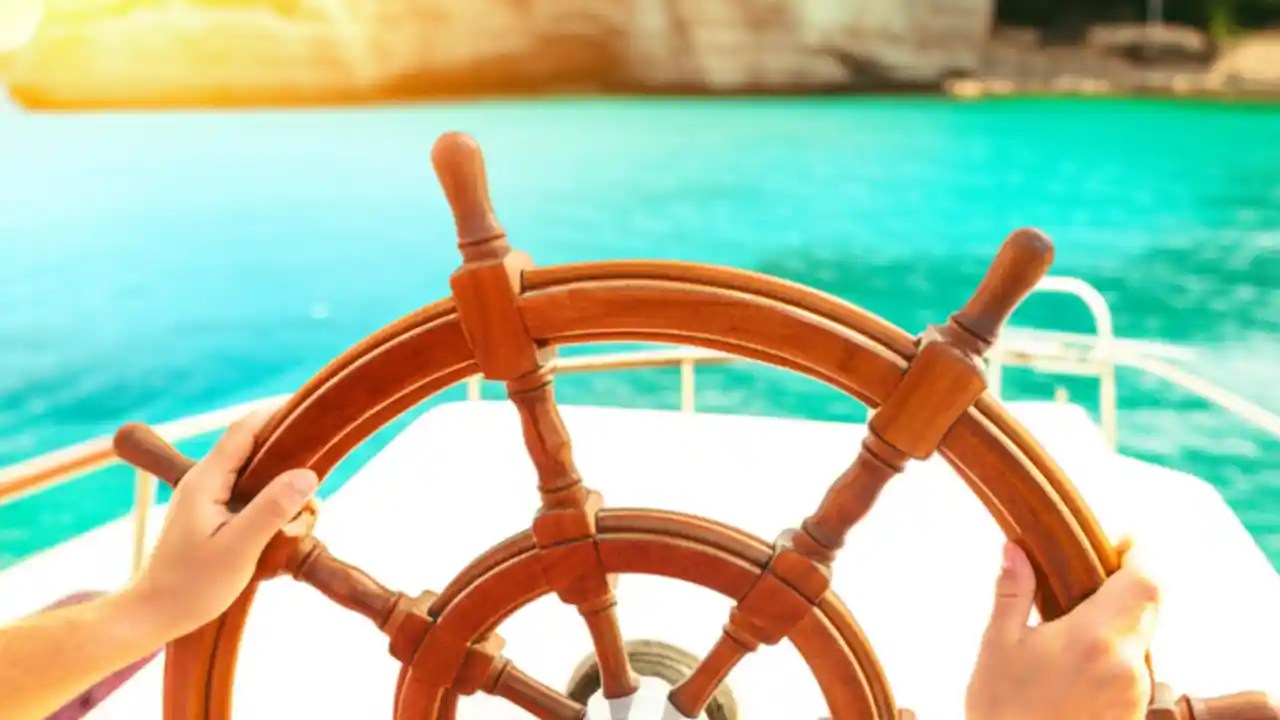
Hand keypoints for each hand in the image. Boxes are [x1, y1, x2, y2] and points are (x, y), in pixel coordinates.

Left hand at [125, 410, 318, 636]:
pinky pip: (246, 491)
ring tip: (308, 498)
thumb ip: (272, 509)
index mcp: (206, 480)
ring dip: (280, 476)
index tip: (309, 410)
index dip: (275, 415)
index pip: (243, 430)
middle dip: (286, 449)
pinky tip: (287, 518)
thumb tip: (308, 474)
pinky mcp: (210, 514)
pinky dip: (270, 496)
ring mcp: (205, 497)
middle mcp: (202, 481)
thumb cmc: (194, 585)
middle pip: (249, 446)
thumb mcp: (239, 548)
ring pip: (250, 470)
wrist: (155, 614)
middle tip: (319, 460)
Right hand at [966, 540, 1159, 719]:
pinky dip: (1114, 649)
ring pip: (1143, 635)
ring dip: (1118, 618)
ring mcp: (1135, 691)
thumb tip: (1015, 548)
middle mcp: (1128, 664)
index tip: (1118, 542)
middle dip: (1125, 582)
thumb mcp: (997, 646)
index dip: (1139, 553)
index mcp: (1096, 638)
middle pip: (1151, 604)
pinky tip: (1076, 658)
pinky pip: (1135, 665)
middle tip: (1085, 574)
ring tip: (1071, 620)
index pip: (1146, 580)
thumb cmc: (1003, 712)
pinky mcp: (1132, 712)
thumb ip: (1012, 593)